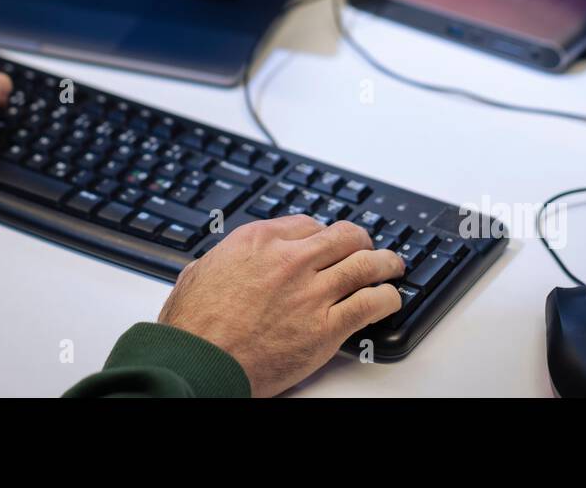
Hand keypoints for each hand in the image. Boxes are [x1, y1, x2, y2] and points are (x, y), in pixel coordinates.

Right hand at [158, 216, 403, 396]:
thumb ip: (225, 258)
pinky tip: (389, 300)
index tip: (328, 242)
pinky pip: (370, 304)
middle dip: (360, 240)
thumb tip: (229, 260)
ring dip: (385, 263)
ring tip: (393, 266)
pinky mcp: (326, 328)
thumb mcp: (201, 271)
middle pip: (343, 237)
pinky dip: (386, 299)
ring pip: (364, 265)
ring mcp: (312, 293)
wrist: (198, 362)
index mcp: (259, 241)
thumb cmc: (193, 325)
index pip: (308, 224)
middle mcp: (290, 260)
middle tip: (367, 247)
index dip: (323, 233)